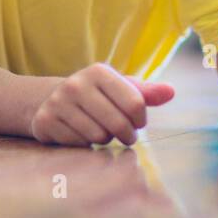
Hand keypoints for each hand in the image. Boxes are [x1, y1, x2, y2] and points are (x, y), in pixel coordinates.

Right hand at [29, 63, 174, 146]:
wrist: (52, 100)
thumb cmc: (98, 96)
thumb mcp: (121, 89)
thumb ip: (147, 92)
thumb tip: (171, 92)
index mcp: (99, 71)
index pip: (136, 103)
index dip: (140, 119)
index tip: (137, 122)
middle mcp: (76, 84)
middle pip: (118, 123)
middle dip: (127, 134)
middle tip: (126, 135)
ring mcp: (58, 103)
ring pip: (98, 137)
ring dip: (105, 140)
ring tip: (101, 132)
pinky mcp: (45, 122)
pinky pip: (79, 145)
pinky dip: (85, 145)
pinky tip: (81, 135)